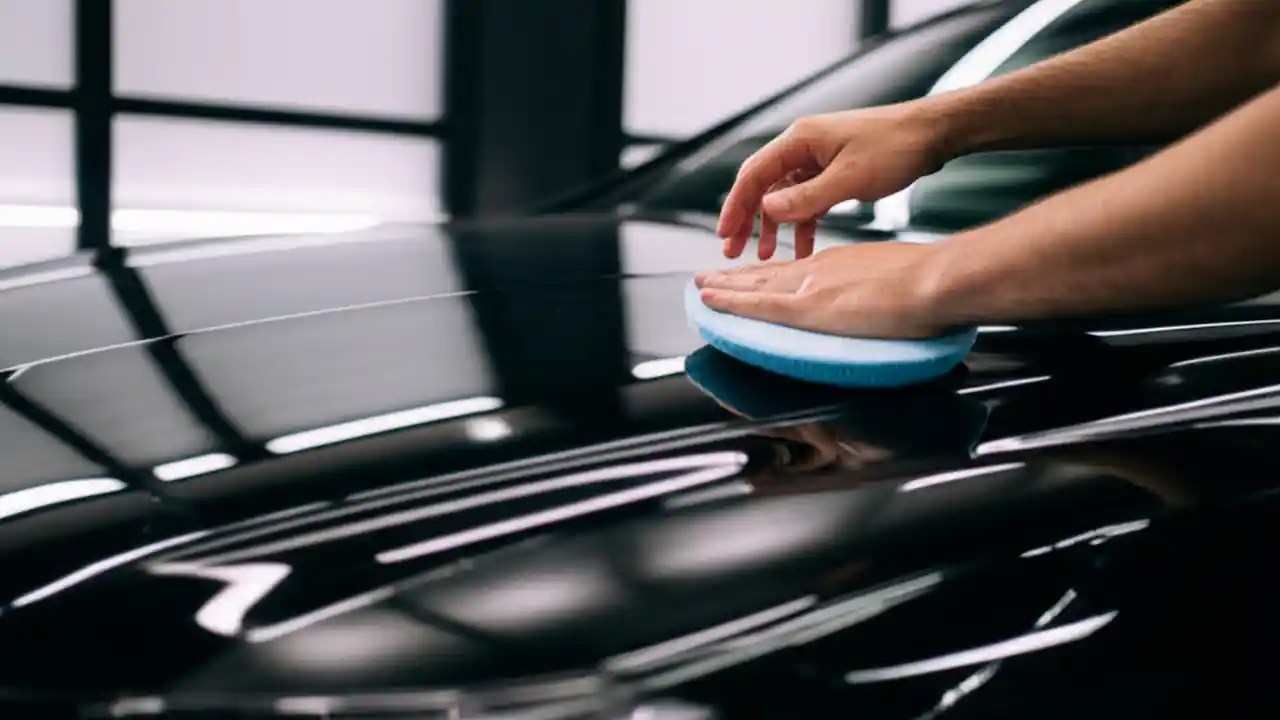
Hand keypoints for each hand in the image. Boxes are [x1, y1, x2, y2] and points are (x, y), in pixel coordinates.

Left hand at [694, 241, 948, 338]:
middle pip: (767, 274)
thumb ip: (870, 287)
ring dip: (725, 285)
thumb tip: (872, 298)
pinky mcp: (808, 306)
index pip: (793, 270)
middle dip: (737, 276)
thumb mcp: (891, 275)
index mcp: (839, 264)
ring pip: (755, 285)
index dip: (767, 274)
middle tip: (710, 277)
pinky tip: (710, 300)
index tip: (749, 276)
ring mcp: (810, 286)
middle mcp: (818, 270)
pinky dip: (731, 301)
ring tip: (702, 286)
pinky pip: (758, 303)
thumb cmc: (928, 282)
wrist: (936, 280)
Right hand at [717, 101, 948, 259]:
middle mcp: (804, 146)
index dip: (735, 206)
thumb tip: (767, 210)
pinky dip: (802, 223)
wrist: (934, 134)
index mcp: (800, 139)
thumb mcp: (849, 178)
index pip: (754, 174)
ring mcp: (818, 159)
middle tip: (734, 250)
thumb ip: (806, 198)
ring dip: (775, 225)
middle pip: (762, 185)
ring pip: (784, 196)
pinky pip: (808, 200)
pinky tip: (802, 247)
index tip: (725, 235)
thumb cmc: (896, 147)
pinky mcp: (834, 171)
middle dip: (747, 219)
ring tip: (767, 255)